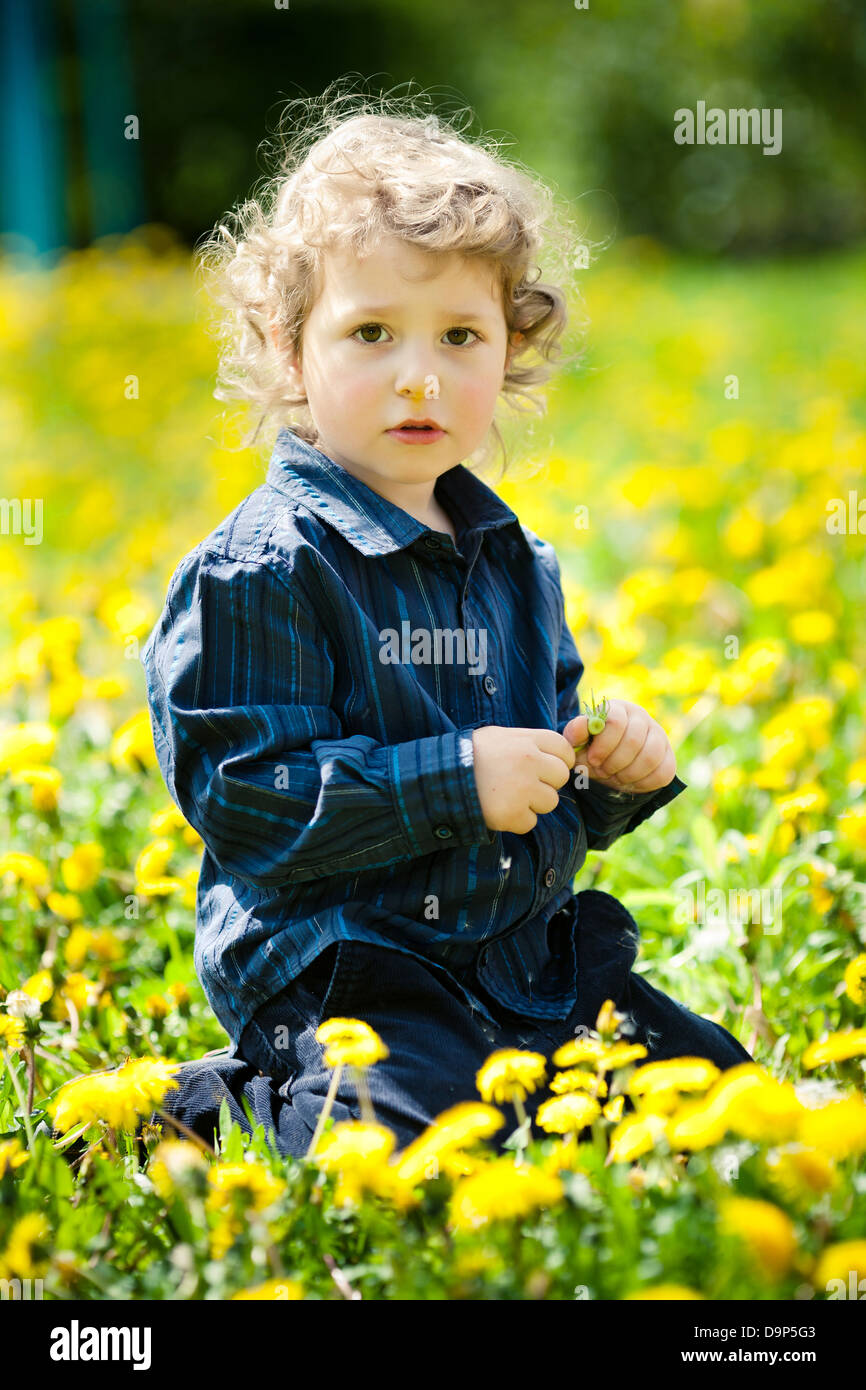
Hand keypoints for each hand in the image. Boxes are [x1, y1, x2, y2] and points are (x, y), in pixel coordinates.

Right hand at [472, 725, 575, 833]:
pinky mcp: (513, 813)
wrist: (441, 777)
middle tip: (521, 784)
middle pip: (561, 776)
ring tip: (507, 796)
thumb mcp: (499, 737)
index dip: (558, 760)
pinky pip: (530, 822)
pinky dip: (516, 820)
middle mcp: (529, 761)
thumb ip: (528, 742)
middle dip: (546, 783)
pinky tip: (499, 809)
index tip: (544, 768)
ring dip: (532, 804)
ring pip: (550, 802)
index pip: (564, 750)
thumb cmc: (470, 755)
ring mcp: (522, 788)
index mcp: (526, 740)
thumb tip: (556, 754)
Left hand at [561, 699, 676, 792]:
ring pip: (651, 756)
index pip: (616, 722)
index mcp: (618, 709)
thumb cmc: (591, 750)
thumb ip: (576, 733)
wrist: (608, 766)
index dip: (603, 745)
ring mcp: (658, 735)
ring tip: (616, 777)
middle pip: (634, 741)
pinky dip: (644, 783)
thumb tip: (583, 724)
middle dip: (614, 763)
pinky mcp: (668, 756)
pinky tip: (630, 782)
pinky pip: (663, 772)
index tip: (593, 759)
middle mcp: (641, 717)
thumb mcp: (578, 743)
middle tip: (603, 771)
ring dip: (629, 774)